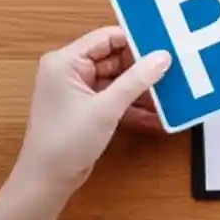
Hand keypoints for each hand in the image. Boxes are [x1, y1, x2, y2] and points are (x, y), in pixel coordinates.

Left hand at [0, 26, 170, 219]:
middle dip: (142, 67)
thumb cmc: (65, 142)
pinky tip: (157, 115)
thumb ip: (136, 80)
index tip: (163, 47)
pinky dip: (133, 107)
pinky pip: (114, 99)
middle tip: (173, 70)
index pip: (106, 38)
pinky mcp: (86, 110)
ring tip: (170, 93)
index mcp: (65, 61)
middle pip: (114, 58)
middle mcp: (69, 71)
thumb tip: (162, 57)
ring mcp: (78, 91)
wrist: (46, 181)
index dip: (136, 41)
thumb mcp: (106, 108)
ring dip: (141, 89)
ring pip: (117, 81)